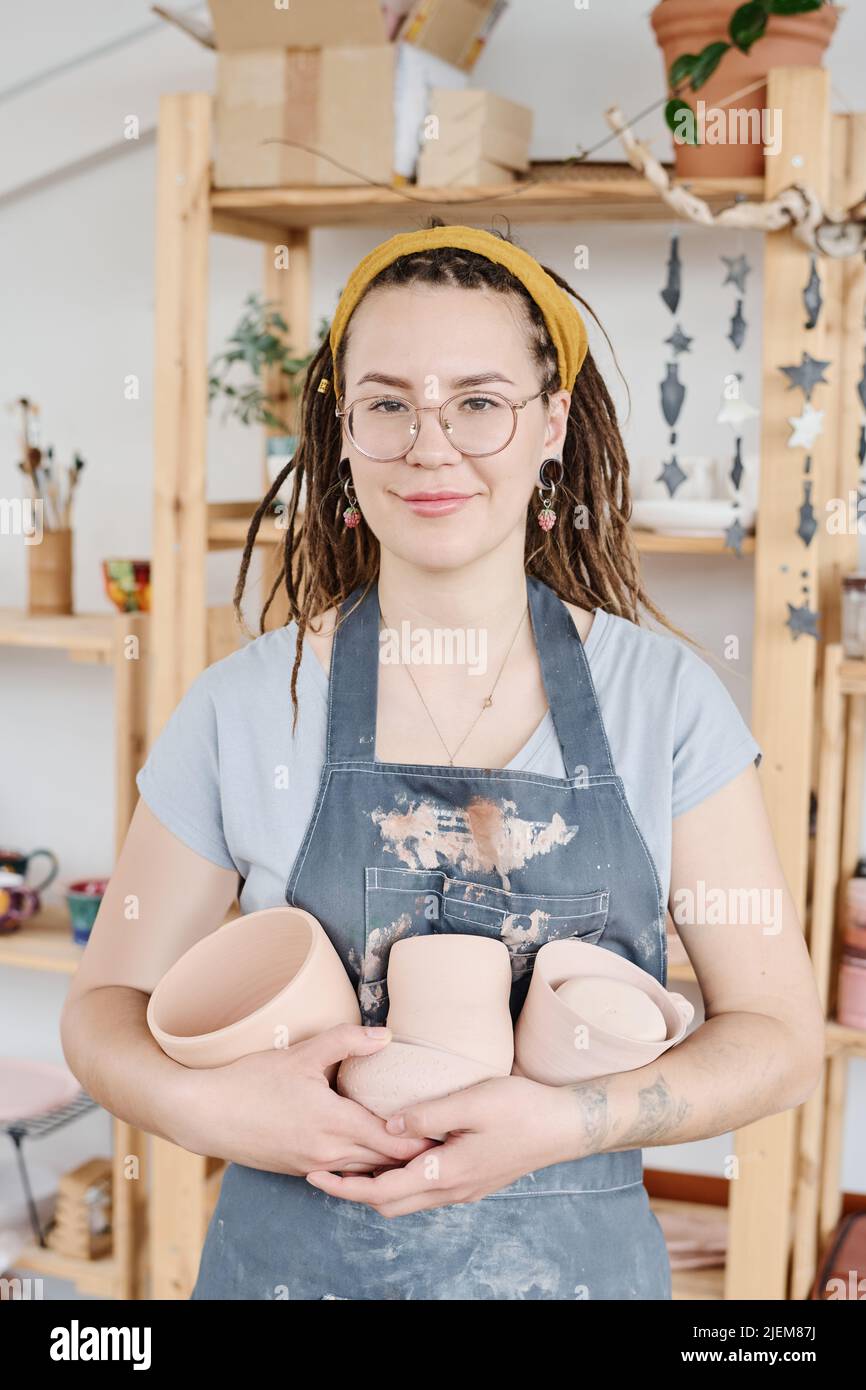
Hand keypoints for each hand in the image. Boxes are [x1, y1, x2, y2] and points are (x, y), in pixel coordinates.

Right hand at [173, 1024, 436, 1176]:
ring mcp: (312, 1166)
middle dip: (412, 1155)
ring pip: (363, 1171)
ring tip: (413, 1149)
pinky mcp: (297, 1170)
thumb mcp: (300, 1054)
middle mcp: (328, 1153)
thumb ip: (346, 1041)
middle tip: (441, 1142)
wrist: (204, 1114)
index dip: (422, 1139)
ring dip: (387, 1164)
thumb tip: (385, 1036)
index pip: (393, 1142)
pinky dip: (361, 1166)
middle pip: (384, 1162)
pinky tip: (370, 1153)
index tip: (448, 1131)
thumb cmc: (249, 1082)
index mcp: (335, 1125)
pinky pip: (341, 1172)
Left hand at [305, 1075, 578, 1216]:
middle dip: (354, 1191)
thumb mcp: (472, 1101)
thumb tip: (388, 1123)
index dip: (345, 1186)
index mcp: (445, 1173)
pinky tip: (396, 1155)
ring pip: (408, 1200)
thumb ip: (427, 1114)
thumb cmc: (522, 1109)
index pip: (382, 1191)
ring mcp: (463, 1189)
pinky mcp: (472, 1181)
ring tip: (354, 1160)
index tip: (316, 1175)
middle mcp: (451, 1190)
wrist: (565, 1126)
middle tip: (326, 1168)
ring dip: (378, 1186)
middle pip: (389, 1203)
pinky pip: (425, 1191)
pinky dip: (401, 1180)